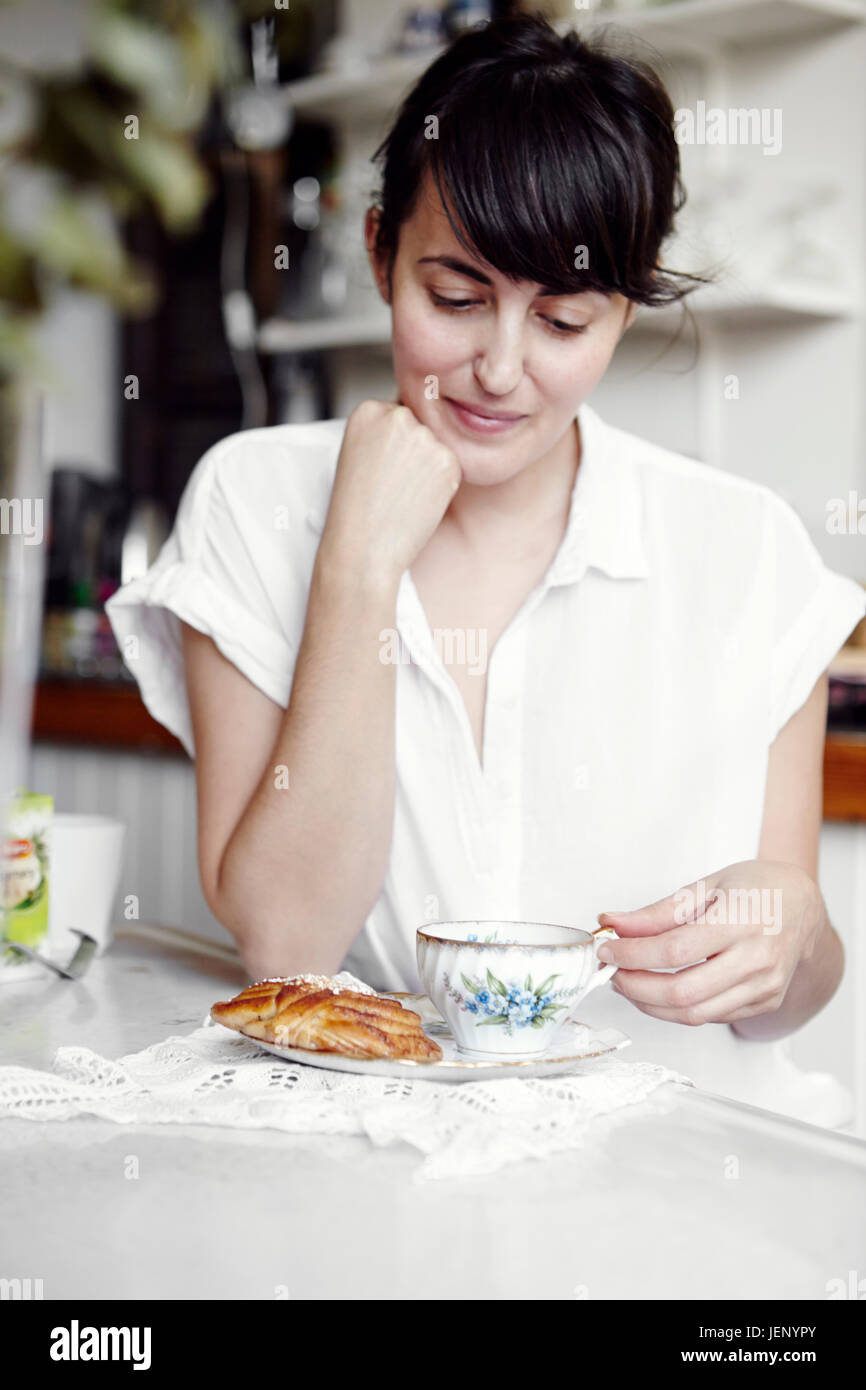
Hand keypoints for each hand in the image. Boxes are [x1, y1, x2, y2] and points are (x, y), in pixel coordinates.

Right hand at [318, 399, 461, 584]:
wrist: (363, 546)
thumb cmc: (356, 510)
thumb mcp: (358, 455)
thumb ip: (385, 434)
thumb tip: (419, 430)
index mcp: (368, 410)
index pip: (398, 419)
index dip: (394, 448)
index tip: (382, 468)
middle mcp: (397, 416)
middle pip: (420, 430)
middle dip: (414, 456)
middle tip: (393, 485)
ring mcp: (424, 436)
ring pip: (438, 449)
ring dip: (428, 471)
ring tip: (402, 495)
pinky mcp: (448, 460)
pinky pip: (452, 469)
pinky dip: (441, 487)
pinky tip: (417, 501)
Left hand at [595, 860, 823, 1025]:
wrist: (804, 908)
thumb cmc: (758, 889)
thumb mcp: (707, 886)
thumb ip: (658, 912)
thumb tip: (614, 924)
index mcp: (740, 921)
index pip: (674, 950)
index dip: (632, 955)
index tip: (607, 951)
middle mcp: (756, 959)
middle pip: (683, 991)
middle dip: (636, 987)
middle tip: (613, 973)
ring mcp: (764, 987)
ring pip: (695, 1014)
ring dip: (651, 1005)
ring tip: (629, 984)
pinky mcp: (764, 1003)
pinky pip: (711, 1017)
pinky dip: (677, 1010)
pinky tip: (659, 992)